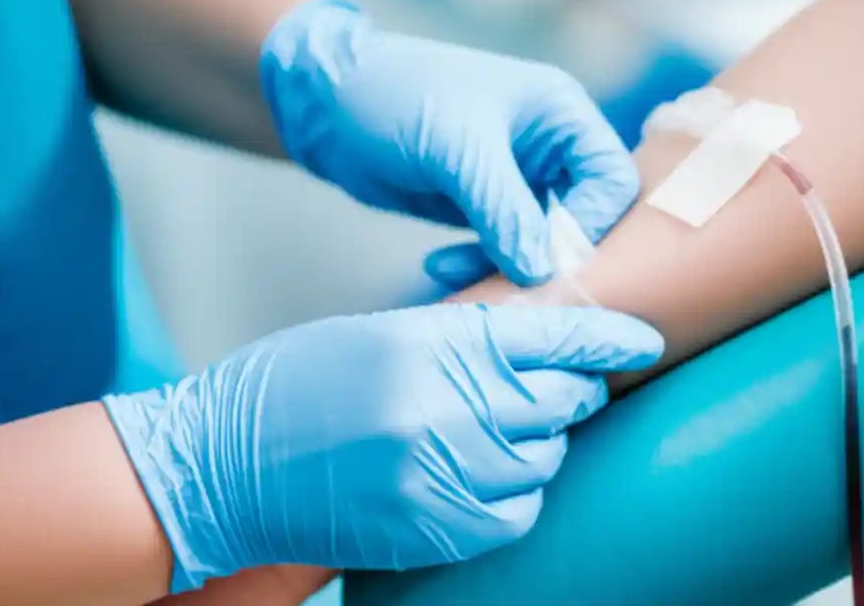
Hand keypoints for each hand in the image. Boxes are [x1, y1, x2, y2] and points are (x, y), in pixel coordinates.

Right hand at [103, 304, 662, 591]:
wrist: (220, 464)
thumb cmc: (294, 387)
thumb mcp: (379, 334)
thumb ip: (462, 339)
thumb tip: (541, 348)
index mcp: (427, 343)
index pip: (550, 333)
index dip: (606, 335)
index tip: (643, 339)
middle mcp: (441, 408)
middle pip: (559, 399)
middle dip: (566, 391)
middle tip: (548, 388)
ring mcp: (437, 474)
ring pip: (544, 458)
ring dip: (534, 444)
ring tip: (489, 433)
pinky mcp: (430, 529)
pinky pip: (517, 512)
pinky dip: (515, 494)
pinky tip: (482, 476)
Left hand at [261, 0, 638, 286]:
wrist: (327, 104)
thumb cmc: (395, 98)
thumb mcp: (456, 150)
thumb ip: (505, 211)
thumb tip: (543, 274)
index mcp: (562, 113)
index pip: (613, 182)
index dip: (589, 227)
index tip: (545, 262)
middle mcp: (551, 146)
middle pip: (586, 219)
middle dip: (548, 257)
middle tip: (507, 286)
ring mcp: (520, 179)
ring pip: (543, 244)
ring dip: (506, 267)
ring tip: (455, 274)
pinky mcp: (488, 207)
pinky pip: (505, 250)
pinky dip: (479, 265)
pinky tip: (439, 267)